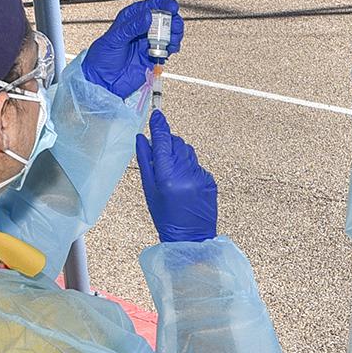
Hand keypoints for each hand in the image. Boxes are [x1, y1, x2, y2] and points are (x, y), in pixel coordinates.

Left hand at [84, 0, 182, 99]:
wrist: (102, 81)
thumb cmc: (101, 58)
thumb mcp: (114, 39)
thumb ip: (132, 27)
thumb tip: (147, 16)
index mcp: (130, 20)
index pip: (148, 7)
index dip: (162, 5)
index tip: (172, 7)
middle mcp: (140, 30)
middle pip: (162, 20)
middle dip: (172, 21)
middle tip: (175, 27)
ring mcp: (147, 43)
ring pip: (167, 34)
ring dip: (174, 36)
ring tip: (173, 41)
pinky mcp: (152, 57)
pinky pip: (166, 50)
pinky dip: (171, 49)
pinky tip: (169, 50)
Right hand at [135, 110, 215, 242]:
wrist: (191, 237)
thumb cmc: (166, 217)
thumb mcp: (150, 190)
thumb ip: (146, 162)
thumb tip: (141, 139)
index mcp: (168, 175)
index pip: (163, 141)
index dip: (159, 126)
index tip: (157, 115)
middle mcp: (186, 172)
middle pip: (177, 143)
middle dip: (168, 144)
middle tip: (160, 156)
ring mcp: (200, 175)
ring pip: (188, 153)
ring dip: (179, 156)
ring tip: (172, 175)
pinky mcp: (210, 180)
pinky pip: (197, 165)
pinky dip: (189, 168)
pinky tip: (184, 184)